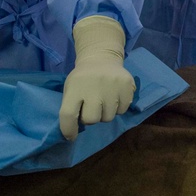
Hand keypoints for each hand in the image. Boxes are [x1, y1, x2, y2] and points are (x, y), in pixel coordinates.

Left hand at [59, 15, 135, 140]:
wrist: (101, 58)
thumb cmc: (83, 79)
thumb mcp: (71, 89)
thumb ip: (71, 108)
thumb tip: (73, 135)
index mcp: (75, 87)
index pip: (68, 115)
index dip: (68, 129)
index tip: (71, 137)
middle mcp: (94, 86)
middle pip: (91, 119)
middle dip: (91, 118)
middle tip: (92, 107)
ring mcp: (112, 85)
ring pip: (108, 117)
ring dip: (105, 113)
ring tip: (104, 101)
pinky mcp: (127, 85)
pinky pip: (122, 110)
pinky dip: (118, 108)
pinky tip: (114, 97)